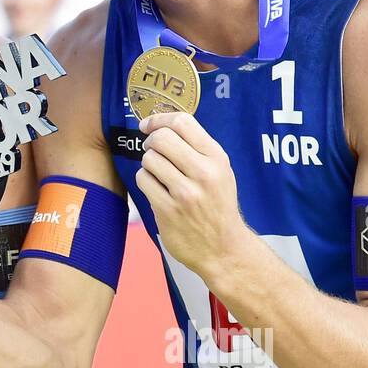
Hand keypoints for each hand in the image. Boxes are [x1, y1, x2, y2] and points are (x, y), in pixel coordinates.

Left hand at [134, 112, 250, 274]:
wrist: (223, 248)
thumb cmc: (217, 205)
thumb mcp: (220, 172)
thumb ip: (196, 148)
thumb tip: (160, 124)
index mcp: (217, 159)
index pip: (183, 122)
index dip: (159, 119)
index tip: (148, 125)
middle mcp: (204, 173)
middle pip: (161, 138)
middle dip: (151, 142)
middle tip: (154, 152)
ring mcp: (185, 193)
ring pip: (149, 159)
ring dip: (148, 165)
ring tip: (160, 175)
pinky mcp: (168, 210)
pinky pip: (143, 180)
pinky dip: (145, 181)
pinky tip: (157, 190)